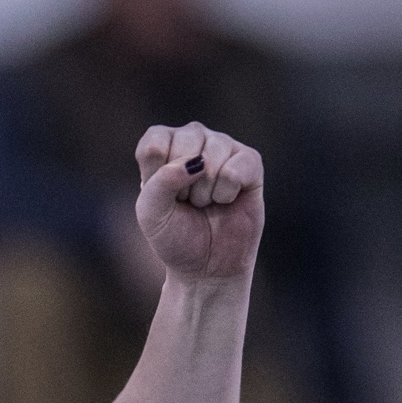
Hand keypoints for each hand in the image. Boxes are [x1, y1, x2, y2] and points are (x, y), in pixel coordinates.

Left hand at [134, 122, 263, 282]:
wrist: (206, 264)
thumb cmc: (174, 235)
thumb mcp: (151, 213)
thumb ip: (159, 184)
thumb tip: (195, 163)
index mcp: (162, 145)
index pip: (155, 143)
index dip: (155, 176)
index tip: (162, 196)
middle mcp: (193, 138)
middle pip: (185, 144)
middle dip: (182, 185)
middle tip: (186, 201)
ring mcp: (223, 146)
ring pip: (210, 158)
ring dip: (204, 192)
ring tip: (205, 202)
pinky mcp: (250, 161)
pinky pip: (236, 170)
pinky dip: (226, 193)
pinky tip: (226, 200)